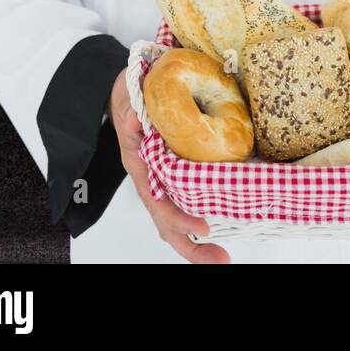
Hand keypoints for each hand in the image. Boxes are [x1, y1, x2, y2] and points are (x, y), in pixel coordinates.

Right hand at [110, 70, 230, 263]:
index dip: (177, 217)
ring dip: (195, 243)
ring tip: (220, 258)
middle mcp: (151, 179)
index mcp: (140, 164)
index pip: (157, 200)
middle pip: (166, 222)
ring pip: (174, 219)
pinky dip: (197, 219)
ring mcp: (161, 180)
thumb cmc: (132, 94)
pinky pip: (184, 203)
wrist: (128, 91)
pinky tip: (219, 231)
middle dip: (191, 246)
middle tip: (220, 259)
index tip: (201, 226)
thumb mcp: (129, 97)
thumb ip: (132, 111)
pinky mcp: (173, 176)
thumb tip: (138, 120)